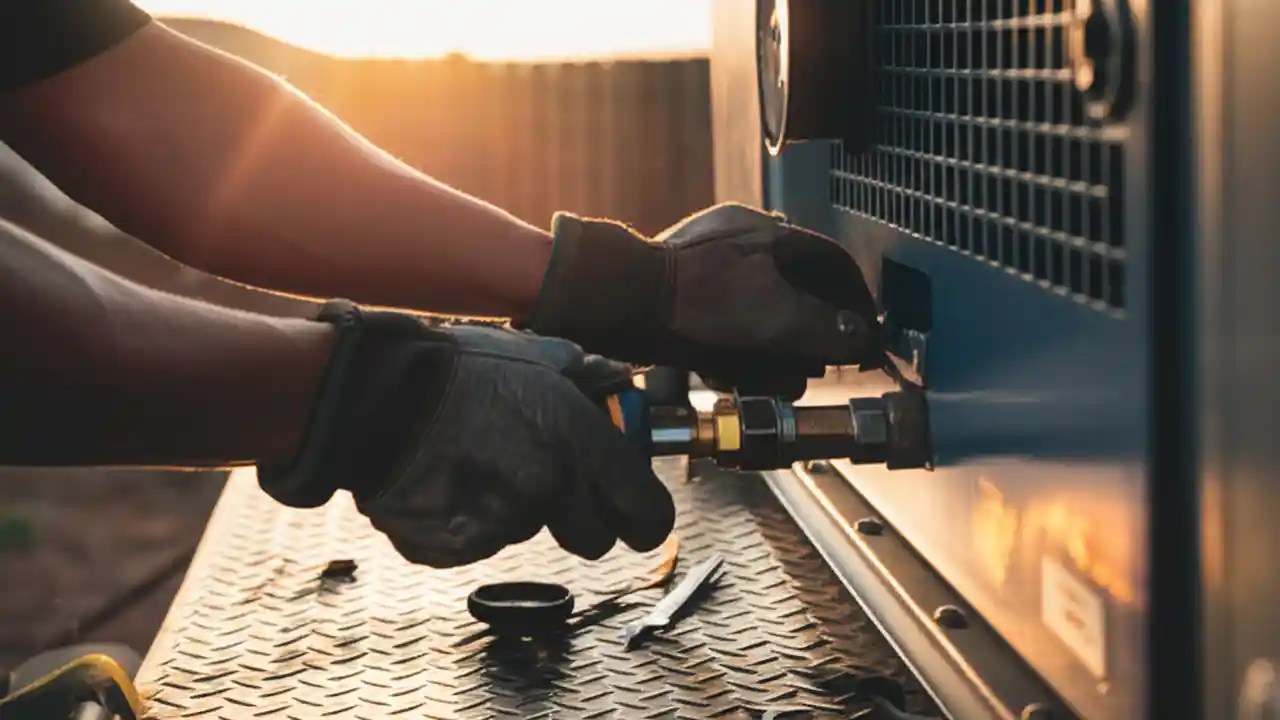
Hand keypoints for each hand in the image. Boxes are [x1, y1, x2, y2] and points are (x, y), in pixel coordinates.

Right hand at [258, 302, 673, 567]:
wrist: (372, 397)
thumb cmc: (455, 370)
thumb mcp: (535, 355)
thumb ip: (585, 374)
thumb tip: (618, 378)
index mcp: (578, 445)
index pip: (647, 516)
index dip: (644, 519)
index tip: (635, 516)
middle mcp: (548, 491)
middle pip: (592, 540)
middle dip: (579, 518)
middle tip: (547, 481)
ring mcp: (500, 526)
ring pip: (527, 533)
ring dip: (511, 508)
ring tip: (476, 460)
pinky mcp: (454, 549)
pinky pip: (475, 544)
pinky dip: (464, 521)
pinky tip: (446, 480)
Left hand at [523, 203, 878, 397]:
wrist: (616, 306)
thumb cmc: (692, 301)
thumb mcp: (773, 317)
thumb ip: (824, 328)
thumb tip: (862, 339)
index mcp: (766, 234)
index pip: (832, 262)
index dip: (855, 300)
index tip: (865, 333)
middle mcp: (740, 249)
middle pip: (798, 297)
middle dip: (807, 341)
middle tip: (811, 368)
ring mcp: (710, 276)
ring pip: (761, 321)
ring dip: (770, 357)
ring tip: (769, 382)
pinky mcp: (685, 304)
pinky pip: (726, 332)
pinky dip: (734, 357)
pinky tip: (729, 377)